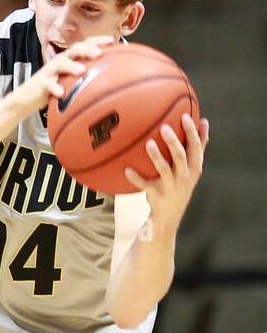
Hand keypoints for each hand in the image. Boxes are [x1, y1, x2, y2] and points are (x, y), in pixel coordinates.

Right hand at [20, 35, 114, 113]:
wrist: (29, 97)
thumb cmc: (55, 88)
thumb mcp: (71, 81)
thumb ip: (86, 79)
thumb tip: (109, 83)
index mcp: (70, 59)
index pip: (85, 44)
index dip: (98, 40)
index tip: (112, 40)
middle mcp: (61, 60)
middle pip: (75, 49)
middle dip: (88, 49)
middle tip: (100, 53)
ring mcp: (51, 71)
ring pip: (61, 64)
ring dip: (72, 66)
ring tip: (82, 71)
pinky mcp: (42, 83)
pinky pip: (48, 84)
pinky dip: (55, 88)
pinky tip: (62, 94)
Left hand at [123, 114, 208, 229]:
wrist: (170, 215)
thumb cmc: (181, 183)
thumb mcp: (193, 167)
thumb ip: (199, 146)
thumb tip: (205, 121)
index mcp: (194, 168)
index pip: (196, 147)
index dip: (192, 132)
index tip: (185, 116)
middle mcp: (184, 177)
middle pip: (180, 156)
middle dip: (173, 142)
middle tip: (164, 128)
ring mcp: (170, 186)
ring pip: (164, 170)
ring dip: (156, 157)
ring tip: (149, 144)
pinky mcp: (156, 195)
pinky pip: (144, 185)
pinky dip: (135, 178)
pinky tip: (126, 170)